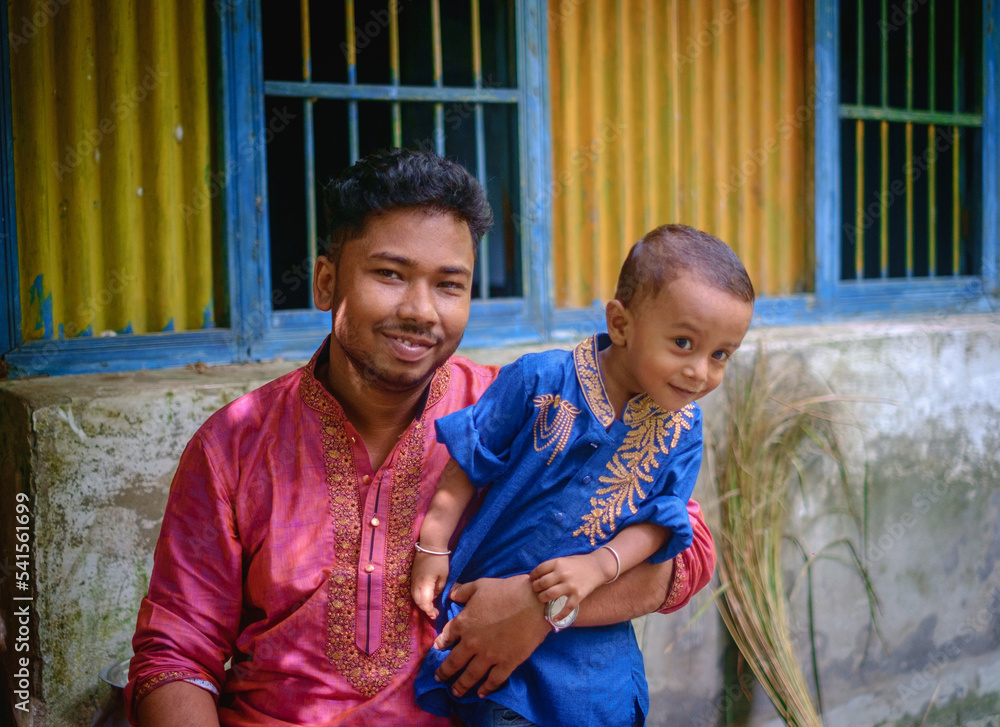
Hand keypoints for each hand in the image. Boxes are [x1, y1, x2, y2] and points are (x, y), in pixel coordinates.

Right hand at [411, 551, 449, 619]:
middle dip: (425, 609)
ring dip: (421, 604)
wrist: (429, 545)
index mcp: (424, 584)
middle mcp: (415, 584)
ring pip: (414, 597)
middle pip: (417, 601)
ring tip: (430, 608)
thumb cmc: (439, 560)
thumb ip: (438, 589)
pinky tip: (425, 599)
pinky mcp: (412, 577)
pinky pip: (413, 591)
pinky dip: (418, 598)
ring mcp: (412, 580)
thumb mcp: (443, 576)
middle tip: (434, 614)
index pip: (424, 602)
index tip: (435, 615)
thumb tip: (434, 597)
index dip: (429, 611)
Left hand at [433, 575, 550, 698]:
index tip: (438, 649)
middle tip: (438, 679)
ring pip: (470, 676)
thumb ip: (463, 591)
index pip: (447, 636)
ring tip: (455, 692)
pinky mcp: (507, 663)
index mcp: (464, 623)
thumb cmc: (507, 590)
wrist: (534, 603)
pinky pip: (493, 680)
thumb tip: (451, 594)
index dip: (441, 643)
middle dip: (444, 672)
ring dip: (460, 685)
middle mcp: (472, 643)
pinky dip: (486, 689)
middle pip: (454, 662)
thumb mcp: (481, 585)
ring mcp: (489, 656)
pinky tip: (481, 694)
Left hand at [530, 553, 607, 619]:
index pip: (539, 570)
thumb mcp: (563, 560)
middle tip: (536, 591)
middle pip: (542, 583)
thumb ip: (552, 567)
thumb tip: (536, 577)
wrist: (597, 567)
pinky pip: (567, 608)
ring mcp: (570, 585)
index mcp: (558, 563)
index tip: (532, 580)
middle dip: (536, 588)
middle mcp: (563, 574)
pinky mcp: (578, 595)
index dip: (533, 576)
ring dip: (542, 598)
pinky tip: (555, 619)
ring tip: (542, 599)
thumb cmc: (578, 563)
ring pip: (550, 595)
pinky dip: (560, 615)